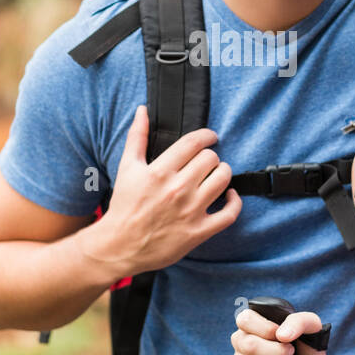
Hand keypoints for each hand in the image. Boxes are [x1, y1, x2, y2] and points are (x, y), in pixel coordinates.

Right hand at [87, 105, 240, 277]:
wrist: (119, 244)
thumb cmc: (124, 205)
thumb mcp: (127, 167)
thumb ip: (137, 137)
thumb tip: (142, 110)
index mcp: (160, 171)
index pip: (194, 143)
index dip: (206, 135)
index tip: (210, 137)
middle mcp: (177, 189)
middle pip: (210, 159)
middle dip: (211, 156)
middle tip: (206, 161)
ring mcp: (190, 211)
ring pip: (223, 179)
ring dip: (223, 173)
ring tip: (216, 174)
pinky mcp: (198, 231)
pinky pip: (229, 214)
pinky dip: (235, 202)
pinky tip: (230, 195)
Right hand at [230, 309, 327, 354]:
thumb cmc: (306, 348)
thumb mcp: (311, 327)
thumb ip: (299, 321)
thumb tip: (282, 335)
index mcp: (253, 323)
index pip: (245, 319)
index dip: (266, 329)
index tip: (284, 337)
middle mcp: (241, 341)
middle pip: (249, 345)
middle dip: (277, 352)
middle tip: (293, 354)